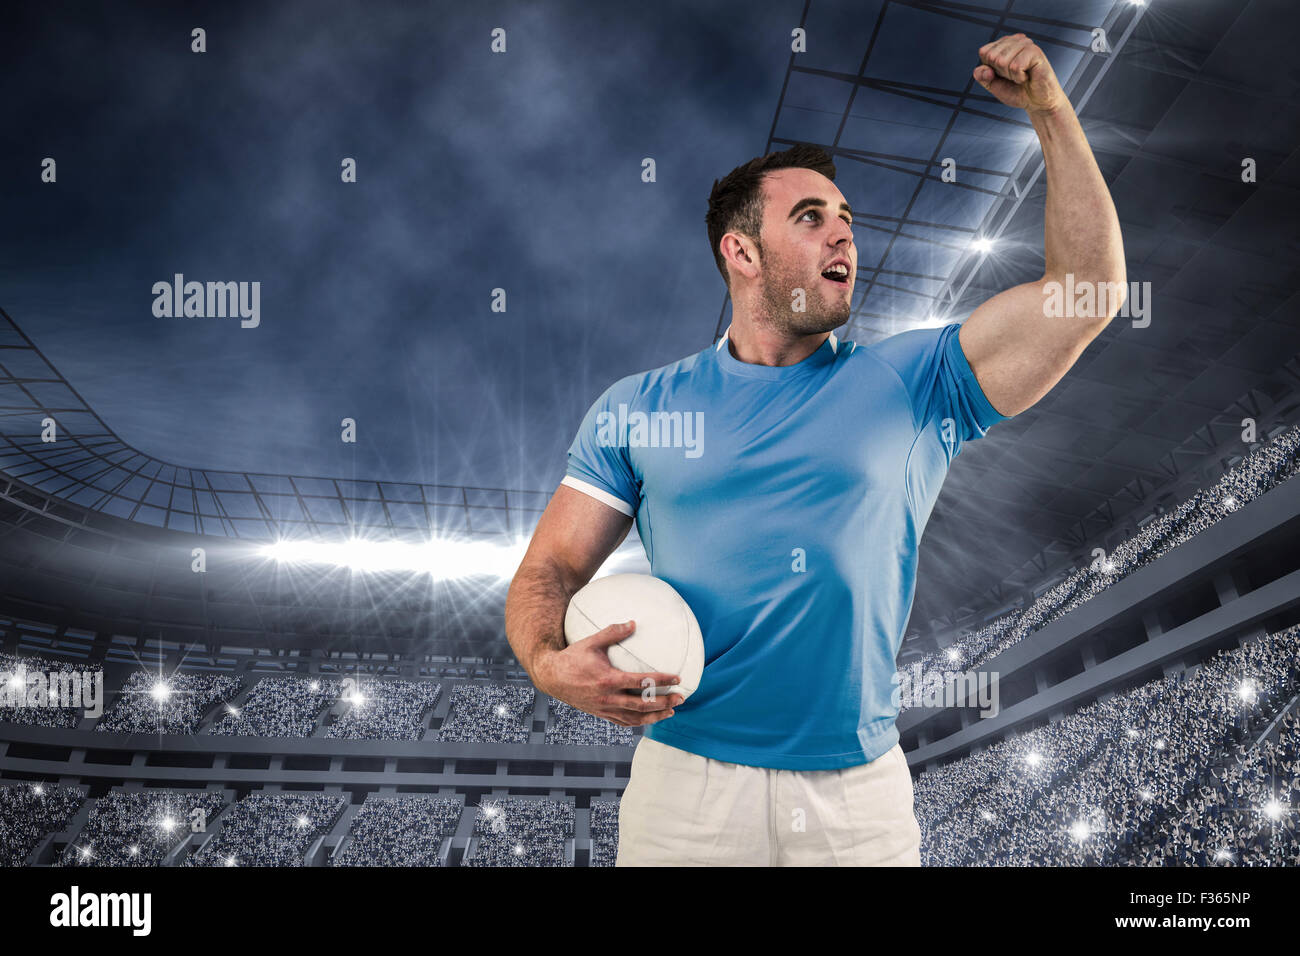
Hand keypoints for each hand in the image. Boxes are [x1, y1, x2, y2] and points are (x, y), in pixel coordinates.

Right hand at [533, 620, 683, 726]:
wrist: (551, 677)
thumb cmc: (572, 657)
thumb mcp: (591, 641)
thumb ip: (613, 632)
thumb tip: (633, 623)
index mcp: (608, 679)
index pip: (641, 682)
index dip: (662, 681)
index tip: (677, 678)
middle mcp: (607, 698)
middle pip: (642, 705)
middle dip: (664, 702)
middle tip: (681, 699)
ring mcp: (603, 708)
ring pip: (634, 718)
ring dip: (655, 716)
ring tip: (671, 711)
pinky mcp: (599, 713)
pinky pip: (622, 722)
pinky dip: (638, 722)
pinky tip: (649, 718)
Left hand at [973, 33, 1067, 114]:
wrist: (1036, 102)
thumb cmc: (1016, 91)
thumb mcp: (993, 85)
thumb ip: (983, 76)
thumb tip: (985, 69)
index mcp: (1003, 44)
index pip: (984, 52)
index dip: (990, 69)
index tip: (1003, 74)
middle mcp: (1015, 41)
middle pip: (992, 56)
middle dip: (1000, 73)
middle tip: (1014, 76)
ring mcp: (1026, 44)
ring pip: (1002, 61)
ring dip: (1010, 76)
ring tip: (1022, 76)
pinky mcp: (1035, 51)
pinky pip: (1015, 66)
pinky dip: (1019, 77)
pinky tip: (1028, 77)